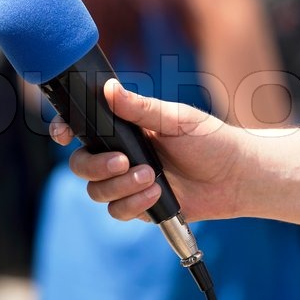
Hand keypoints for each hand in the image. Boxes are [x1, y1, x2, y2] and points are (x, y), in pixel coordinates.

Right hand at [49, 80, 247, 221]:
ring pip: (96, 191)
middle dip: (95, 166)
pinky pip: (118, 210)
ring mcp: (128, 182)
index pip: (82, 128)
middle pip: (81, 164)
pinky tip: (158, 194)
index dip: (63, 131)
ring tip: (151, 178)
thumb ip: (140, 108)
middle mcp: (120, 155)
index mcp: (124, 129)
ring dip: (120, 186)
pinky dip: (134, 204)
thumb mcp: (175, 118)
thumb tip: (109, 89)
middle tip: (123, 162)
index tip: (63, 134)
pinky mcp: (139, 206)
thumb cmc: (210, 140)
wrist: (236, 176)